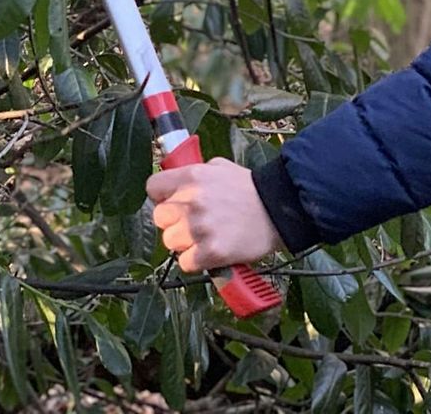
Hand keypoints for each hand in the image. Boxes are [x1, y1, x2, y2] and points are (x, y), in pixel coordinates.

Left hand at [146, 158, 281, 272]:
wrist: (277, 208)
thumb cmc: (249, 188)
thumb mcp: (219, 166)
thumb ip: (195, 173)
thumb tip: (177, 183)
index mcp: (191, 176)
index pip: (153, 187)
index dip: (161, 196)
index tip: (171, 201)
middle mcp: (191, 201)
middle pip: (159, 217)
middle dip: (171, 221)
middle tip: (188, 223)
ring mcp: (200, 228)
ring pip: (170, 242)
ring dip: (182, 243)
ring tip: (201, 238)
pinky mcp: (211, 252)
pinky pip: (185, 263)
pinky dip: (195, 261)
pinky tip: (208, 252)